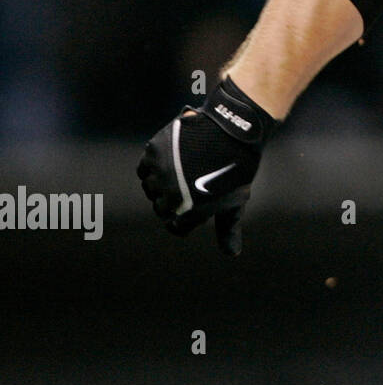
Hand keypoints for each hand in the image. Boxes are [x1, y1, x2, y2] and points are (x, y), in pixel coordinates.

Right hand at [136, 78, 275, 254]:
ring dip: (161, 184)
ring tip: (181, 171)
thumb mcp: (236, 201)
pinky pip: (144, 169)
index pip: (175, 227)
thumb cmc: (238, 168)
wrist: (234, 130)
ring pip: (149, 188)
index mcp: (191, 212)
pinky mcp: (153, 153)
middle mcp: (171, 196)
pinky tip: (169, 161)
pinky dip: (153, 167)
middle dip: (174, 201)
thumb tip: (231, 254)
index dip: (185, 219)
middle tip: (189, 184)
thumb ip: (228, 229)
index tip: (193, 206)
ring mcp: (160, 174)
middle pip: (161, 208)